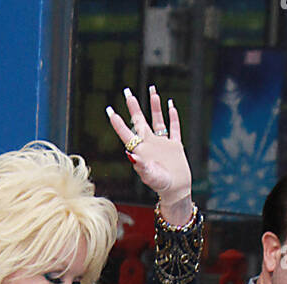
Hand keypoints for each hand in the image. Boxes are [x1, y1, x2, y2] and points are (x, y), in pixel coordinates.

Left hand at [106, 86, 192, 222]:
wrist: (176, 191)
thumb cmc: (161, 185)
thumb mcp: (150, 175)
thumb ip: (141, 165)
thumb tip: (130, 155)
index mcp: (140, 150)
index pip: (126, 133)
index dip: (117, 122)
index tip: (110, 110)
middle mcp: (149, 144)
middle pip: (139, 121)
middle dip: (133, 106)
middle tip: (126, 91)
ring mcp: (162, 144)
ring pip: (157, 120)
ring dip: (155, 106)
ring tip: (152, 90)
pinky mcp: (175, 146)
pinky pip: (174, 128)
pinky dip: (173, 117)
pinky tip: (171, 105)